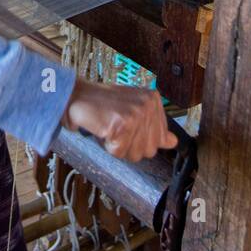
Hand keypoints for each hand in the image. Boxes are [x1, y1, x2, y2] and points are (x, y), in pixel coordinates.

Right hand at [60, 81, 175, 161]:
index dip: (140, 139)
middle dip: (130, 145)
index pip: (160, 140)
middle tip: (117, 127)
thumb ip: (153, 126)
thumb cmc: (103, 105)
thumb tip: (173, 142)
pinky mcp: (122, 124)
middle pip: (150, 150)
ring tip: (110, 127)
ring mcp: (136, 114)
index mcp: (154, 99)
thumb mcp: (134, 111)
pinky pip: (119, 152)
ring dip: (119, 146)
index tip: (126, 125)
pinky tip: (103, 129)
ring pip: (136, 154)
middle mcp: (148, 104)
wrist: (77, 96)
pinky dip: (108, 146)